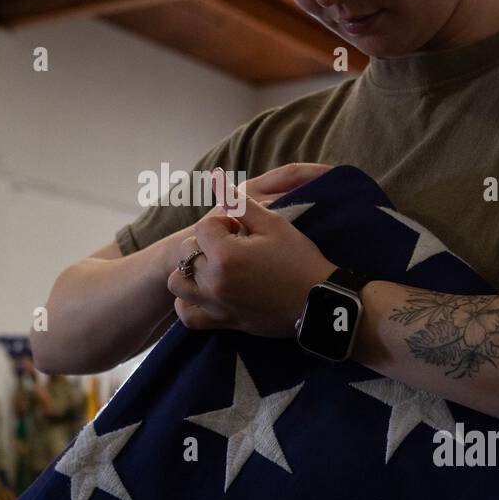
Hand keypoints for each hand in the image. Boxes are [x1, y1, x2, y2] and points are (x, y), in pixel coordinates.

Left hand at [169, 167, 333, 337]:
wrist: (320, 302)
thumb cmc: (299, 259)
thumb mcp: (272, 223)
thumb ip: (238, 201)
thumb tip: (216, 177)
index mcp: (224, 255)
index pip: (204, 226)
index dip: (224, 224)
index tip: (245, 231)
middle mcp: (214, 282)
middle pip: (190, 250)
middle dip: (209, 243)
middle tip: (237, 247)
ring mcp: (216, 305)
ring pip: (178, 281)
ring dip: (191, 270)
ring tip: (216, 266)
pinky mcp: (223, 322)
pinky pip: (187, 315)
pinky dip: (188, 303)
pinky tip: (205, 291)